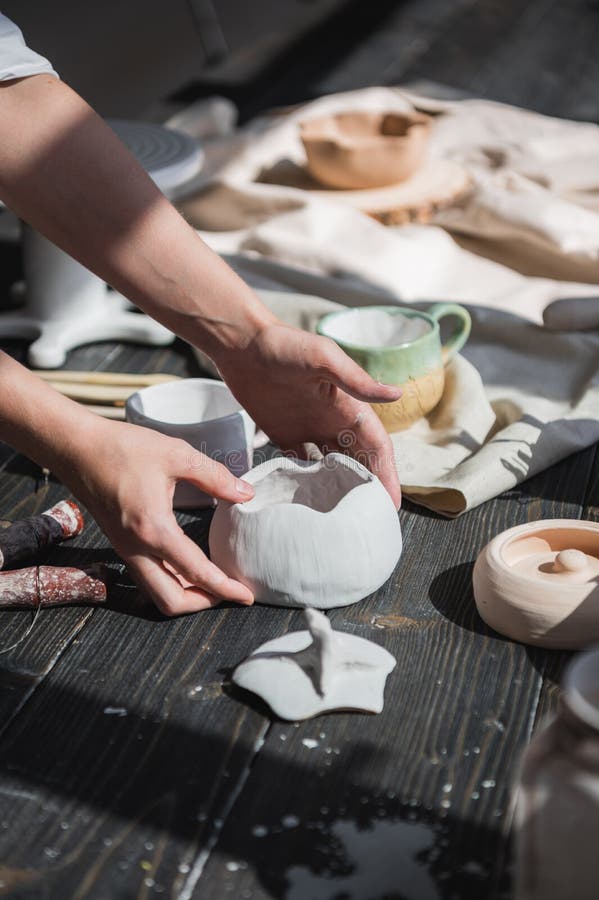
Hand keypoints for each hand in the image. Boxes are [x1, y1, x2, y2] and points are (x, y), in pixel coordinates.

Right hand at [62, 417, 255, 615]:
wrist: (76, 447)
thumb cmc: (122, 448)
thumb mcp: (177, 454)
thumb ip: (215, 477)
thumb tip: (247, 493)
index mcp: (154, 529)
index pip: (196, 572)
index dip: (225, 588)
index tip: (247, 596)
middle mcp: (136, 548)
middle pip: (170, 600)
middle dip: (203, 604)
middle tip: (229, 593)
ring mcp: (124, 548)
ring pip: (156, 592)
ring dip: (185, 595)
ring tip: (213, 584)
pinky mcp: (120, 543)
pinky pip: (146, 576)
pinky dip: (170, 581)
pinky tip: (187, 567)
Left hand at [214, 322, 401, 507]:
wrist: (241, 343)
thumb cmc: (285, 345)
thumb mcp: (324, 359)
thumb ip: (358, 381)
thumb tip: (398, 394)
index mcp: (348, 406)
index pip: (376, 446)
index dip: (387, 474)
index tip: (391, 503)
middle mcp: (333, 420)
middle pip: (359, 460)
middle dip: (369, 488)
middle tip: (371, 520)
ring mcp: (310, 428)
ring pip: (333, 465)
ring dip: (340, 488)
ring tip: (343, 518)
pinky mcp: (284, 433)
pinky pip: (301, 464)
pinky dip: (308, 481)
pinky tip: (308, 501)